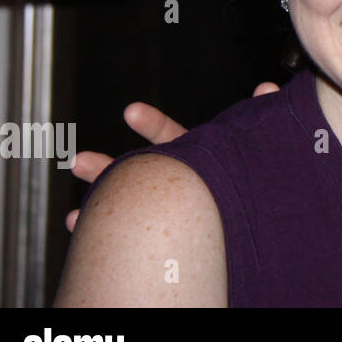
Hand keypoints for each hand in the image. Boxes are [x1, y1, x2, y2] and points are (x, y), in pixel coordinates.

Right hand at [64, 82, 280, 231]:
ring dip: (102, 214)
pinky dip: (117, 249)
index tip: (131, 112)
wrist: (267, 225)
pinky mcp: (174, 239)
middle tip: (79, 162)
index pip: (172, 137)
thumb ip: (262, 118)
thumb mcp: (259, 150)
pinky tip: (97, 251)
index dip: (152, 124)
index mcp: (199, 159)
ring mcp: (171, 210)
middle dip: (107, 169)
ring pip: (129, 209)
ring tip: (74, 218)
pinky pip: (140, 244)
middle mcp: (179, 184)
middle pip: (138, 174)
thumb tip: (267, 89)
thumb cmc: (260, 179)